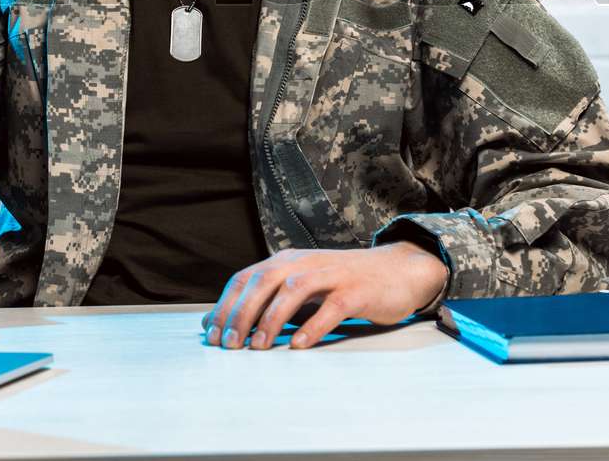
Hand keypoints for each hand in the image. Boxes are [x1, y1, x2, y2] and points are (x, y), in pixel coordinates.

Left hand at [200, 241, 448, 350]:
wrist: (396, 270)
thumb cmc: (342, 282)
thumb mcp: (301, 285)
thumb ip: (266, 300)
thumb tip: (221, 323)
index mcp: (286, 261)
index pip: (246, 278)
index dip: (226, 305)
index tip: (212, 335)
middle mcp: (304, 262)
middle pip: (263, 282)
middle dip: (241, 313)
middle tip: (229, 345)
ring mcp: (331, 274)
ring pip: (293, 290)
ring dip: (271, 318)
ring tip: (258, 346)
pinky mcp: (356, 290)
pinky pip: (331, 307)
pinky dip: (313, 326)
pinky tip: (299, 345)